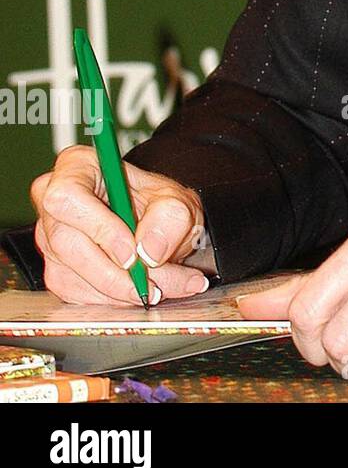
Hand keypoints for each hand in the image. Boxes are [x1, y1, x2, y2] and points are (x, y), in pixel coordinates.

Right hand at [29, 145, 209, 305]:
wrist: (158, 223)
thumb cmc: (158, 204)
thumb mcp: (177, 201)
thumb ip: (170, 219)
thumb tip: (149, 251)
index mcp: (77, 168)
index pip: (68, 197)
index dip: (98, 228)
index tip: (131, 253)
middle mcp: (54, 203)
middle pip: (67, 243)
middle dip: (114, 273)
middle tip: (153, 284)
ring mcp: (50, 238)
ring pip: (70, 274)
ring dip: (118, 290)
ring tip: (161, 289)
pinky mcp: (57, 268)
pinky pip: (75, 293)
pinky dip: (110, 299)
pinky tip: (139, 292)